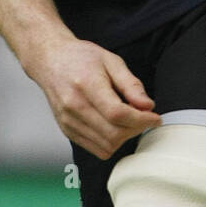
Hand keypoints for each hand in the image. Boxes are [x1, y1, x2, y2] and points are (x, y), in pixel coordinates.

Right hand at [23, 37, 160, 158]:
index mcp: (87, 85)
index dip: (141, 120)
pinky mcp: (67, 131)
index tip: (154, 118)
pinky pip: (95, 149)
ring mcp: (69, 121)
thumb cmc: (81, 58)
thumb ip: (130, 84)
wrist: (51, 60)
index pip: (118, 114)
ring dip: (124, 138)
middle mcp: (74, 106)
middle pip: (113, 134)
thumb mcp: (111, 61)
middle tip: (144, 117)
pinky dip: (111, 142)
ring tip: (129, 120)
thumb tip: (147, 106)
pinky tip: (114, 126)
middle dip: (136, 129)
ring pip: (106, 146)